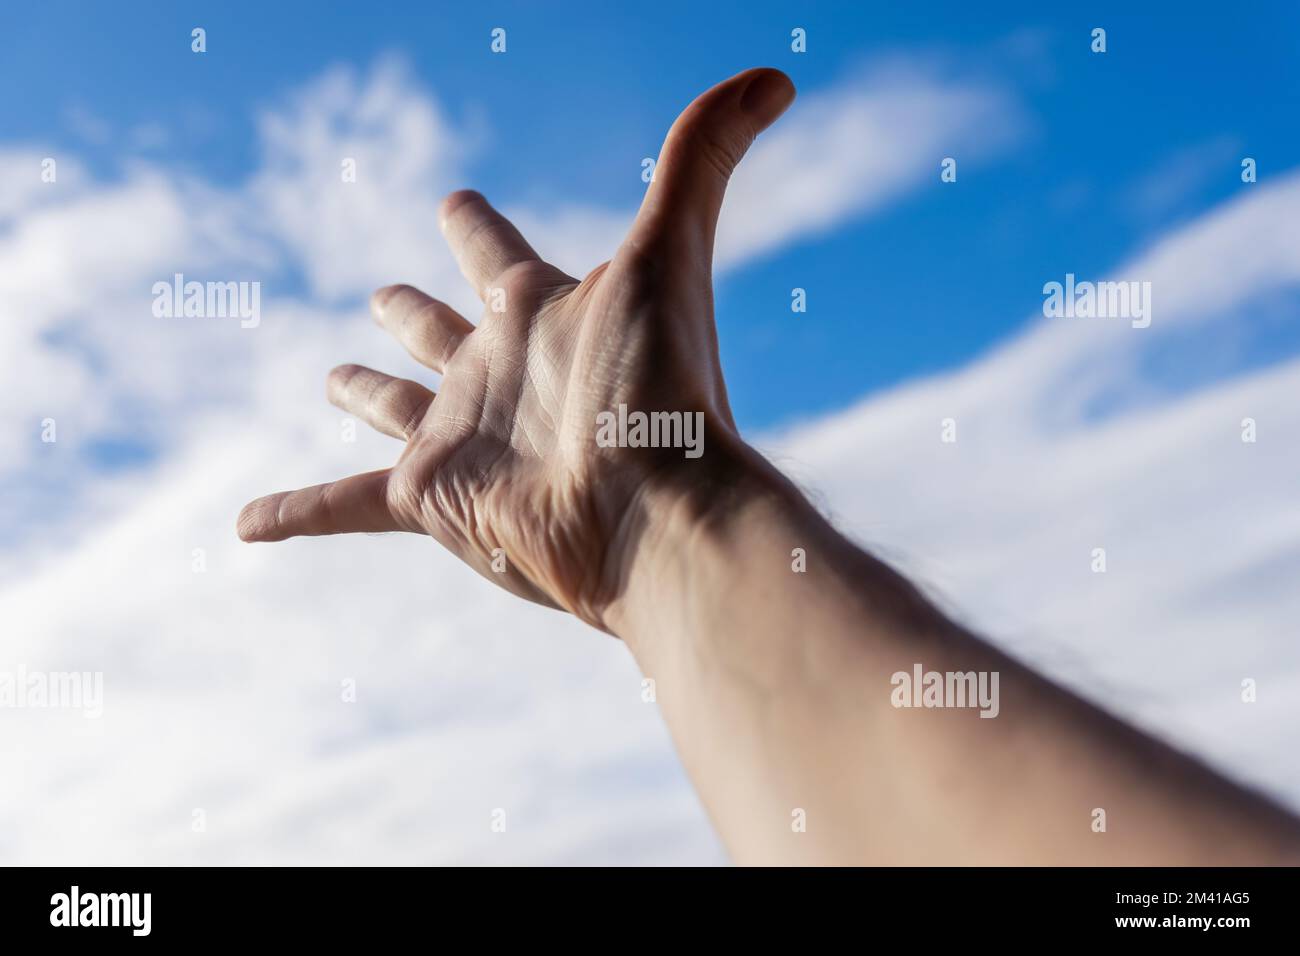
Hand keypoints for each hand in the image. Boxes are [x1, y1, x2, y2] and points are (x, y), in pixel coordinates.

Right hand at [237, 68, 796, 630]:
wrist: (657, 514)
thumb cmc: (660, 385)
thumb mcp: (667, 250)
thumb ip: (702, 155)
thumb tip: (773, 76)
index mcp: (538, 311)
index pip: (493, 251)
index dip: (471, 224)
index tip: (455, 200)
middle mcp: (497, 373)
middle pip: (441, 332)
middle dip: (412, 313)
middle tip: (386, 294)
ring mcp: (462, 438)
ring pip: (397, 409)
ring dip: (366, 395)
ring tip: (335, 379)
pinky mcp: (431, 500)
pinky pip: (343, 506)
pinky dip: (294, 513)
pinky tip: (246, 525)